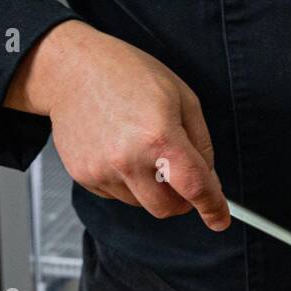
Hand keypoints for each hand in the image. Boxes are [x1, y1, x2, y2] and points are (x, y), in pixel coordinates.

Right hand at [7, 21, 229, 230]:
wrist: (71, 70)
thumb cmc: (126, 74)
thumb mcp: (181, 96)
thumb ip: (201, 143)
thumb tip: (209, 180)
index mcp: (159, 136)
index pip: (194, 187)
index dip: (213, 208)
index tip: (219, 220)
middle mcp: (129, 160)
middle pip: (167, 208)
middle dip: (180, 199)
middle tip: (180, 177)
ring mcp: (103, 171)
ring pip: (142, 204)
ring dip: (151, 188)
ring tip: (139, 148)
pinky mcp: (85, 177)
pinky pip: (118, 195)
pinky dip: (126, 182)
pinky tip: (118, 150)